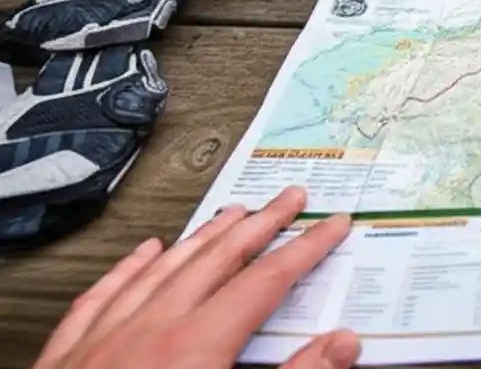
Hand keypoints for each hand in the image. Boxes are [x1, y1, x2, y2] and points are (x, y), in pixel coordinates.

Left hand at [34, 186, 358, 368]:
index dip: (305, 251)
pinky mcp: (67, 360)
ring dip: (203, 238)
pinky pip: (101, 297)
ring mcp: (103, 342)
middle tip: (288, 200)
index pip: (266, 282)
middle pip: (216, 261)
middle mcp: (149, 332)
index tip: (330, 227)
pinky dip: (128, 269)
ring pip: (161, 269)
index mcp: (196, 348)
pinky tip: (145, 252)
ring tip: (231, 215)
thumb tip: (340, 344)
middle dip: (260, 226)